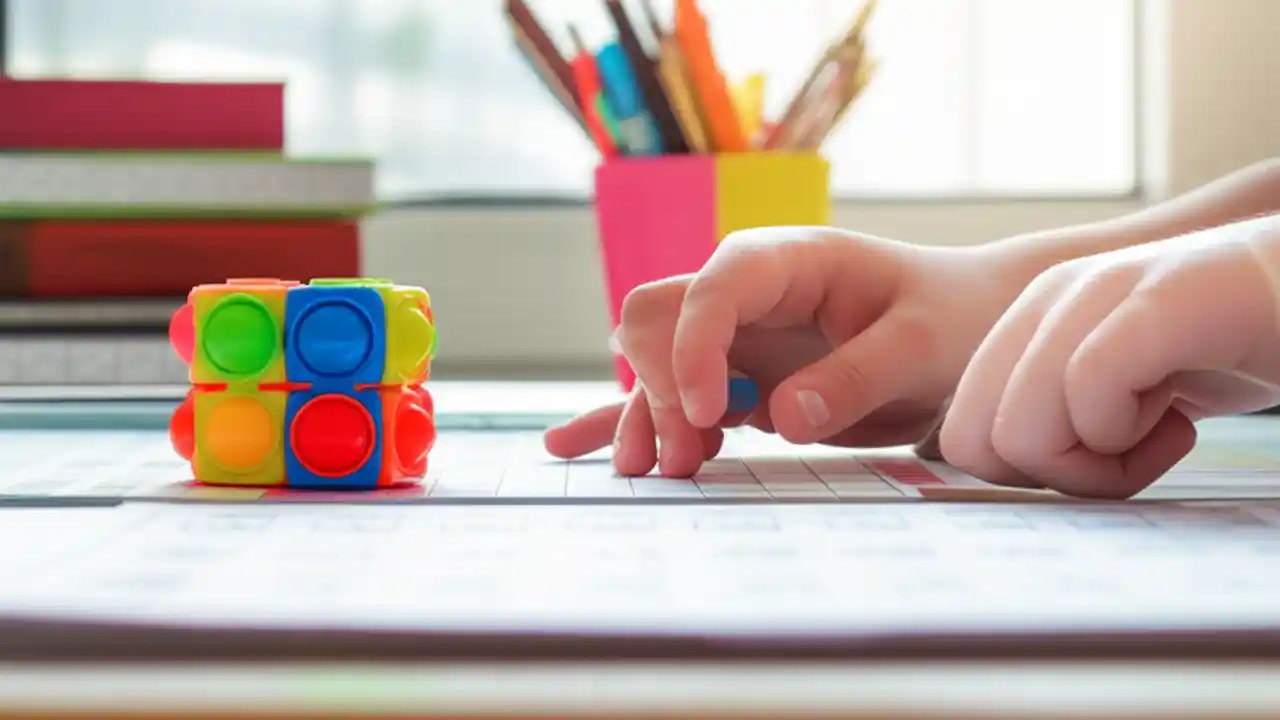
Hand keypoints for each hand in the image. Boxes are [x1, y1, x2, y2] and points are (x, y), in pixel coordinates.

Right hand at [544, 226, 1029, 476]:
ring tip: (648, 473)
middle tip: (692, 454)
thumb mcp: (924, 345)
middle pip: (658, 317)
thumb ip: (856, 376)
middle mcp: (747, 293)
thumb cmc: (954, 319)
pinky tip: (577, 445)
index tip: (712, 413)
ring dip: (645, 413)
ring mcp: (736, 337)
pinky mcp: (737, 379)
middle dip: (661, 383)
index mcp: (789, 261)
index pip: (714, 288)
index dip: (697, 347)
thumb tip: (781, 417)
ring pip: (651, 360)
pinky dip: (632, 419)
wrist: (969, 332)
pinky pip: (670, 395)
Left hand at [940, 215, 1279, 497]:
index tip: (1091, 459)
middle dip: (1047, 476)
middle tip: (1124, 453)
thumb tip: (996, 475)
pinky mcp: (1156, 298)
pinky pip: (1089, 390)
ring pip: (1019, 429)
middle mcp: (1044, 302)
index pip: (955, 435)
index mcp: (1023, 325)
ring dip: (1099, 465)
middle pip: (972, 442)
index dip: (1021, 478)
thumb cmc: (1225, 355)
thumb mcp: (1117, 399)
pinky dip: (1136, 440)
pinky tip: (1182, 419)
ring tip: (1161, 428)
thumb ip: (1050, 424)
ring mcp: (1096, 293)